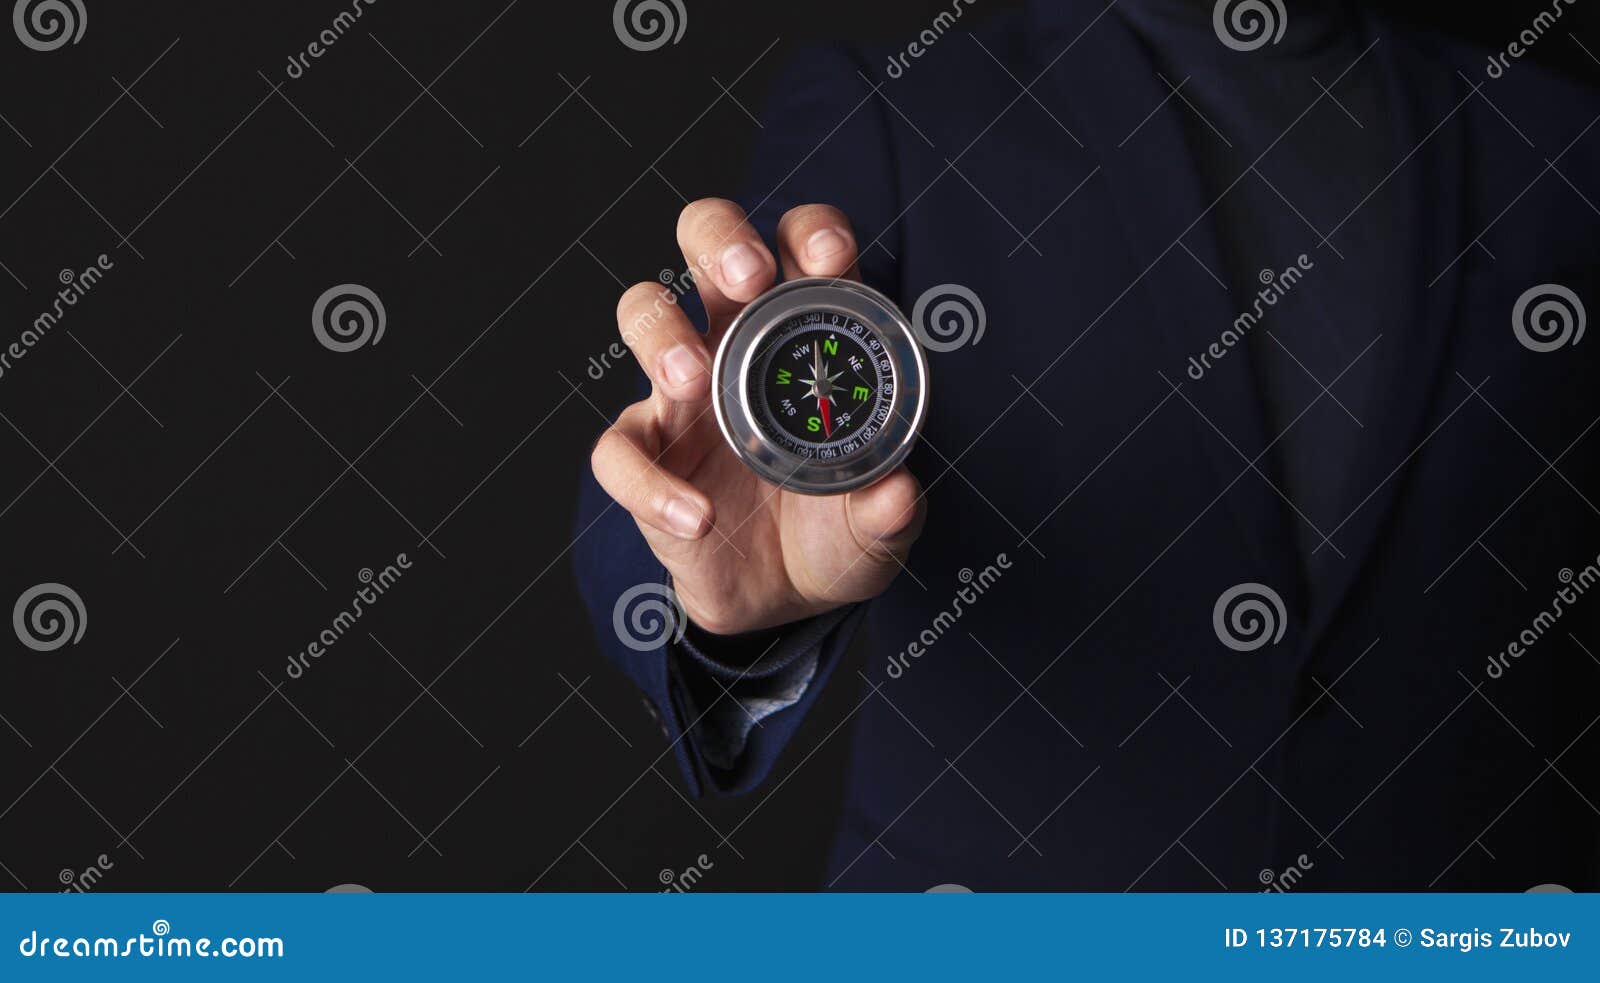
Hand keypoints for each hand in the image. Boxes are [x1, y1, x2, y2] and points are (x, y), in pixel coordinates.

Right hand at [589, 199, 925, 634]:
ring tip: (692, 377)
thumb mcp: (876, 524)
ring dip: (663, 333)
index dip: (810, 235)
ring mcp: (680, 393)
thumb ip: (889, 510)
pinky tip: (696, 516)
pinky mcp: (645, 453)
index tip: (830, 258)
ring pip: (643, 312)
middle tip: (747, 278)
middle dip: (722, 239)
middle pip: (707, 241)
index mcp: (801, 331)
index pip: (799, 247)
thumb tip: (895, 495)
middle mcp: (734, 341)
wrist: (782, 598)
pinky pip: (620, 452)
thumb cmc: (832, 530)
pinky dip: (651, 484)